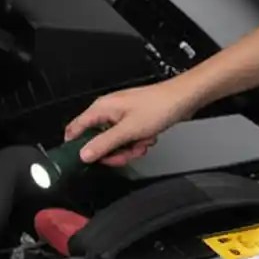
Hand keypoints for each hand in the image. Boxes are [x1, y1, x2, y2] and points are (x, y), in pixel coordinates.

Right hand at [64, 79, 200, 165]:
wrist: (183, 98)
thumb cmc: (159, 106)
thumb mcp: (128, 130)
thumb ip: (104, 144)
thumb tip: (83, 154)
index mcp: (101, 108)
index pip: (75, 129)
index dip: (76, 146)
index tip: (86, 160)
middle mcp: (108, 111)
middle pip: (96, 140)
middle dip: (112, 151)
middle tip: (125, 154)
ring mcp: (120, 116)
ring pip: (114, 142)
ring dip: (127, 148)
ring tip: (141, 144)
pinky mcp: (132, 120)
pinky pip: (126, 138)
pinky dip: (136, 142)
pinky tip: (147, 139)